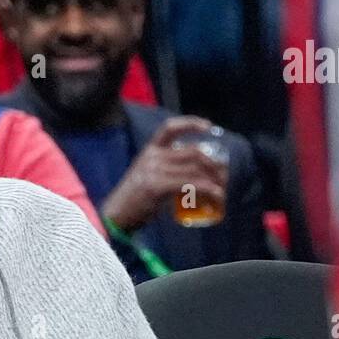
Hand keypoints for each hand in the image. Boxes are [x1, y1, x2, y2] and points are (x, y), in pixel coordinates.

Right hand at [100, 116, 227, 232]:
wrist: (115, 215)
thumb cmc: (133, 199)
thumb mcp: (147, 175)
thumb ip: (166, 169)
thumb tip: (195, 172)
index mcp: (149, 151)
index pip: (170, 128)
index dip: (190, 123)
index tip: (208, 127)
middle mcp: (152, 156)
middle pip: (193, 152)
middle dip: (213, 164)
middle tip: (222, 177)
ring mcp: (154, 170)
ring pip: (195, 169)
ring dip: (213, 180)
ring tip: (221, 190)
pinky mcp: (157, 185)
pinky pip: (190, 183)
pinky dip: (207, 189)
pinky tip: (215, 196)